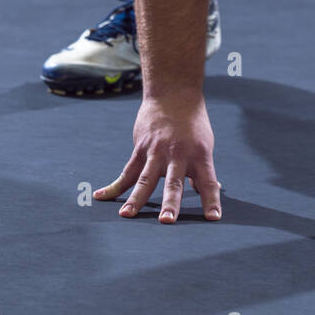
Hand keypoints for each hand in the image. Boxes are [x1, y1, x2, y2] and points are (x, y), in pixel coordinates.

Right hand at [93, 96, 221, 222]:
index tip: (213, 218)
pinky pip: (127, 172)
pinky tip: (101, 197)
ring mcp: (157, 152)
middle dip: (170, 202)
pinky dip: (114, 186)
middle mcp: (178, 154)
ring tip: (127, 215)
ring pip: (145, 179)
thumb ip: (201, 170)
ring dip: (137, 199)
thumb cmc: (192, 123)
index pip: (208, 181)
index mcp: (199, 155)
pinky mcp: (140, 149)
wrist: (173, 93)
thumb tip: (209, 191)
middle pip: (174, 183)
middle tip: (166, 221)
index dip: (211, 200)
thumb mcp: (203, 144)